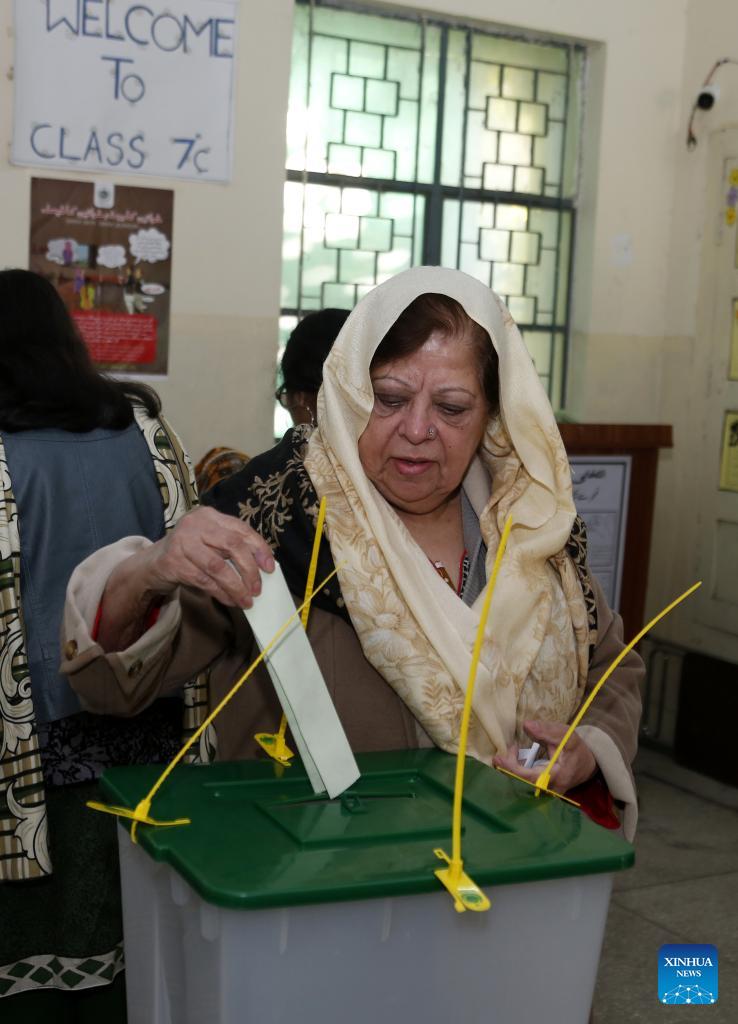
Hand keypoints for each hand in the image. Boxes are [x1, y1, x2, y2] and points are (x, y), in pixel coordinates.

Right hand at [139, 506, 274, 608]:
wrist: (151, 564)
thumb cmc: (189, 553)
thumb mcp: (210, 542)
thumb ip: (231, 548)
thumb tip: (262, 568)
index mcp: (209, 515)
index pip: (241, 529)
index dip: (259, 548)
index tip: (270, 567)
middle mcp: (195, 524)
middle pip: (232, 545)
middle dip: (249, 569)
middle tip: (257, 588)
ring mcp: (182, 542)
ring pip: (218, 566)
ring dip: (236, 586)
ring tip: (246, 600)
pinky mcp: (173, 562)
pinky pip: (204, 580)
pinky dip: (220, 593)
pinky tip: (230, 600)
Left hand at [493, 719, 596, 793]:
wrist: (588, 764)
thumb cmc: (577, 749)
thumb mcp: (566, 736)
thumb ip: (547, 731)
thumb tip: (526, 725)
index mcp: (557, 776)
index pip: (529, 777)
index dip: (512, 768)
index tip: (499, 757)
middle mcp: (550, 789)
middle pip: (522, 783)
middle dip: (509, 767)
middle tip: (504, 752)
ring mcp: (547, 791)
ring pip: (522, 784)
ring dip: (512, 769)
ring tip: (509, 752)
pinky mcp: (543, 790)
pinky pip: (526, 783)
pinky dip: (517, 771)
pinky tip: (514, 759)